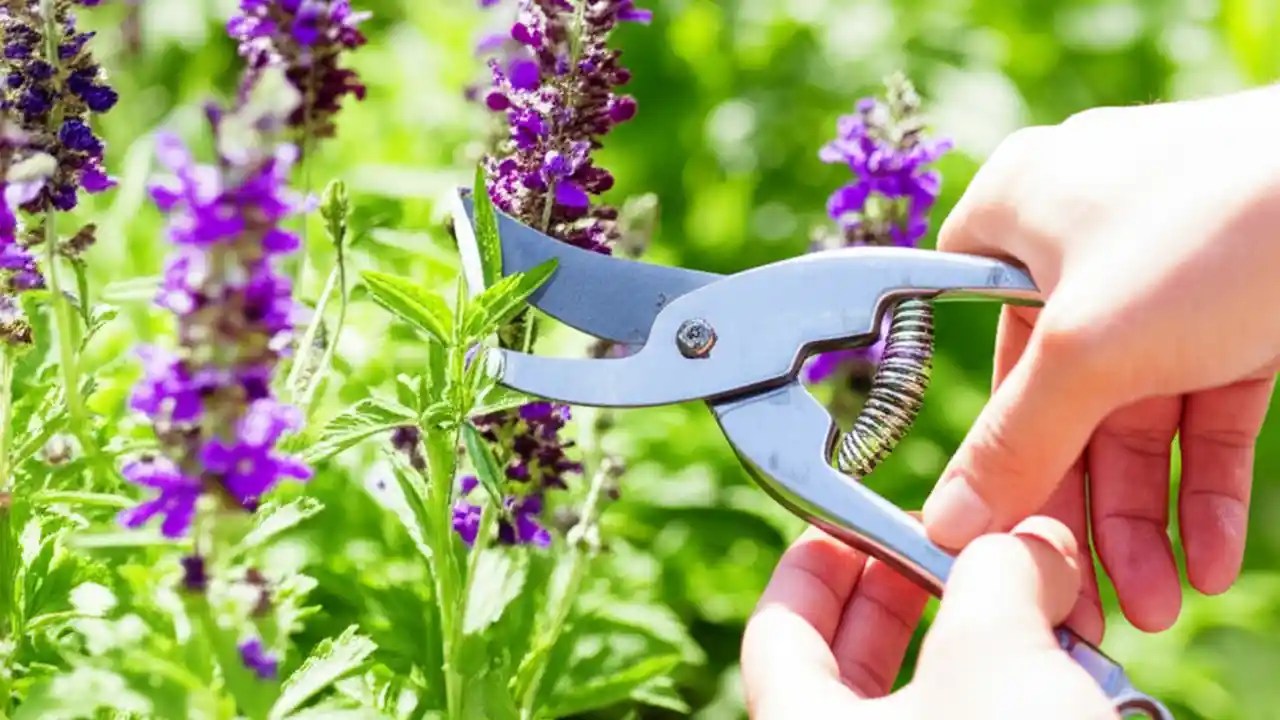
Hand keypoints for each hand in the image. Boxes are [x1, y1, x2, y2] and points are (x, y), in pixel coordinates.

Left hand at [741, 517, 1115, 718]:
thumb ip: (997, 576)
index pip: (777, 631)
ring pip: (920, 710)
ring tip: (1034, 610)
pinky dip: (1009, 702)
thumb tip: (1026, 546)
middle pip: (846, 670)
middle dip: (904, 600)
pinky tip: (1071, 678)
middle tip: (950, 555)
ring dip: (976, 648)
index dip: (816, 565)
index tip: (854, 522)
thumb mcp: (998, 659)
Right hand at [920, 85, 1279, 640]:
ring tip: (1158, 605)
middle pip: (1059, 404)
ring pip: (1136, 419)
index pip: (975, 352)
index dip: (983, 453)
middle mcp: (1078, 246)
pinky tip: (1212, 560)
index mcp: (1015, 214)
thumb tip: (943, 524)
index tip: (994, 540)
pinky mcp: (1238, 311)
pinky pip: (1206, 411)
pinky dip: (1207, 484)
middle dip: (1084, 512)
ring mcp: (1163, 280)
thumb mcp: (1090, 348)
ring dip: (1147, 517)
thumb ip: (1015, 442)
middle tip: (1087, 600)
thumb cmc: (1219, 219)